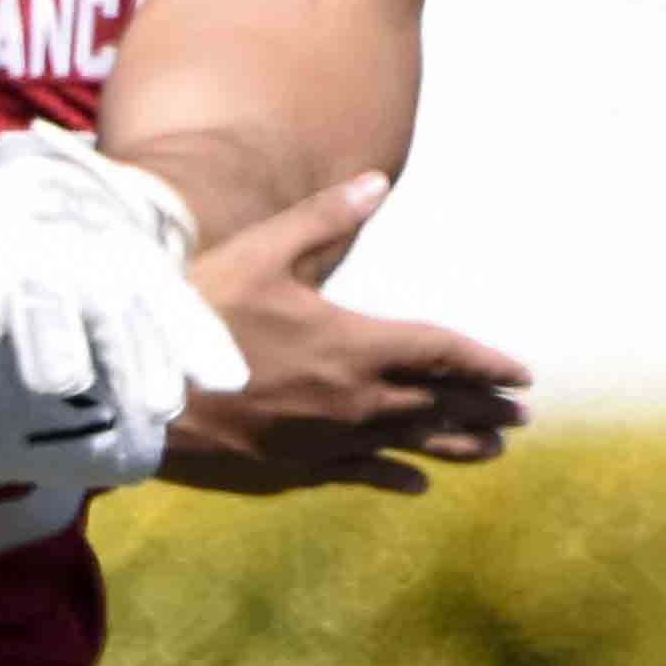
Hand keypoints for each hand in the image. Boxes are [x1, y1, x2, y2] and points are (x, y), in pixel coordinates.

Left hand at [0, 126, 243, 484]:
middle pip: (47, 318)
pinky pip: (182, 314)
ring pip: (122, 321)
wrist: (39, 202)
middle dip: (52, 346)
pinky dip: (203, 342)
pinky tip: (225, 381)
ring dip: (138, 360)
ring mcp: (104, 276)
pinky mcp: (154, 283)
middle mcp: (41, 275)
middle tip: (57, 383)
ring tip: (152, 407)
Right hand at [164, 174, 534, 494]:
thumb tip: (378, 183)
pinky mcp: (297, 469)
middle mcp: (356, 399)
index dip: (487, 362)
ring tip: (492, 450)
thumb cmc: (199, 317)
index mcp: (355, 344)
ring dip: (457, 445)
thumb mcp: (260, 253)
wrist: (142, 396)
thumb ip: (323, 219)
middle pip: (439, 403)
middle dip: (483, 407)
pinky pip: (364, 475)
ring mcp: (329, 441)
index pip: (443, 353)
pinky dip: (397, 476)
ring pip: (411, 444)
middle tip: (520, 415)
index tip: (523, 375)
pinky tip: (417, 482)